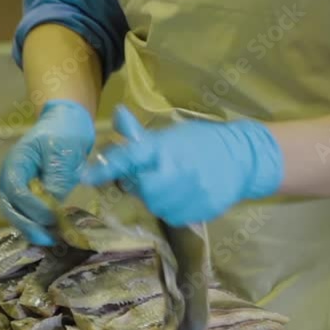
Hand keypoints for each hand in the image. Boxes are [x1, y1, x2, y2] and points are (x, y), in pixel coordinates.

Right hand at [0, 100, 95, 244]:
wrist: (67, 124)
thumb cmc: (64, 134)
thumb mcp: (63, 155)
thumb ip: (56, 181)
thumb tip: (53, 208)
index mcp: (15, 163)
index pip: (16, 191)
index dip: (32, 208)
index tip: (53, 217)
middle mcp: (10, 177)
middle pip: (9, 207)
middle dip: (27, 225)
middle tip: (47, 239)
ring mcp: (17, 187)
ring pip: (15, 214)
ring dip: (30, 228)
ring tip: (50, 240)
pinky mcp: (28, 195)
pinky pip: (26, 214)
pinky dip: (36, 225)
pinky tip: (51, 234)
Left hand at [82, 106, 283, 225]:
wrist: (244, 159)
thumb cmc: (201, 143)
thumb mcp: (170, 135)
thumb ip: (140, 135)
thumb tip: (116, 114)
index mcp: (166, 149)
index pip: (129, 157)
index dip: (106, 167)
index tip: (85, 175)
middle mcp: (177, 172)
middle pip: (141, 188)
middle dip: (141, 184)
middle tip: (151, 175)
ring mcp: (191, 194)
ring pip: (156, 205)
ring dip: (156, 197)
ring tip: (172, 183)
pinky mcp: (201, 211)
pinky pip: (173, 215)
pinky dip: (172, 207)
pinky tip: (184, 193)